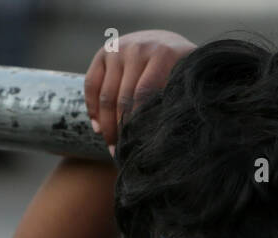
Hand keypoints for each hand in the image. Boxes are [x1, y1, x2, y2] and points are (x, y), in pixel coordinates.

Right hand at [84, 30, 194, 155]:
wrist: (167, 42)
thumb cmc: (181, 72)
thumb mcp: (185, 82)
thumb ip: (179, 102)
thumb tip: (169, 142)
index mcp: (162, 55)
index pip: (144, 97)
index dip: (138, 126)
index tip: (138, 149)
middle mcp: (138, 48)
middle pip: (123, 99)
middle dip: (121, 130)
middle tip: (123, 154)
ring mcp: (119, 49)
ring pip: (106, 96)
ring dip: (106, 126)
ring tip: (112, 147)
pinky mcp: (104, 52)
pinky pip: (91, 85)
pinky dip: (92, 109)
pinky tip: (98, 128)